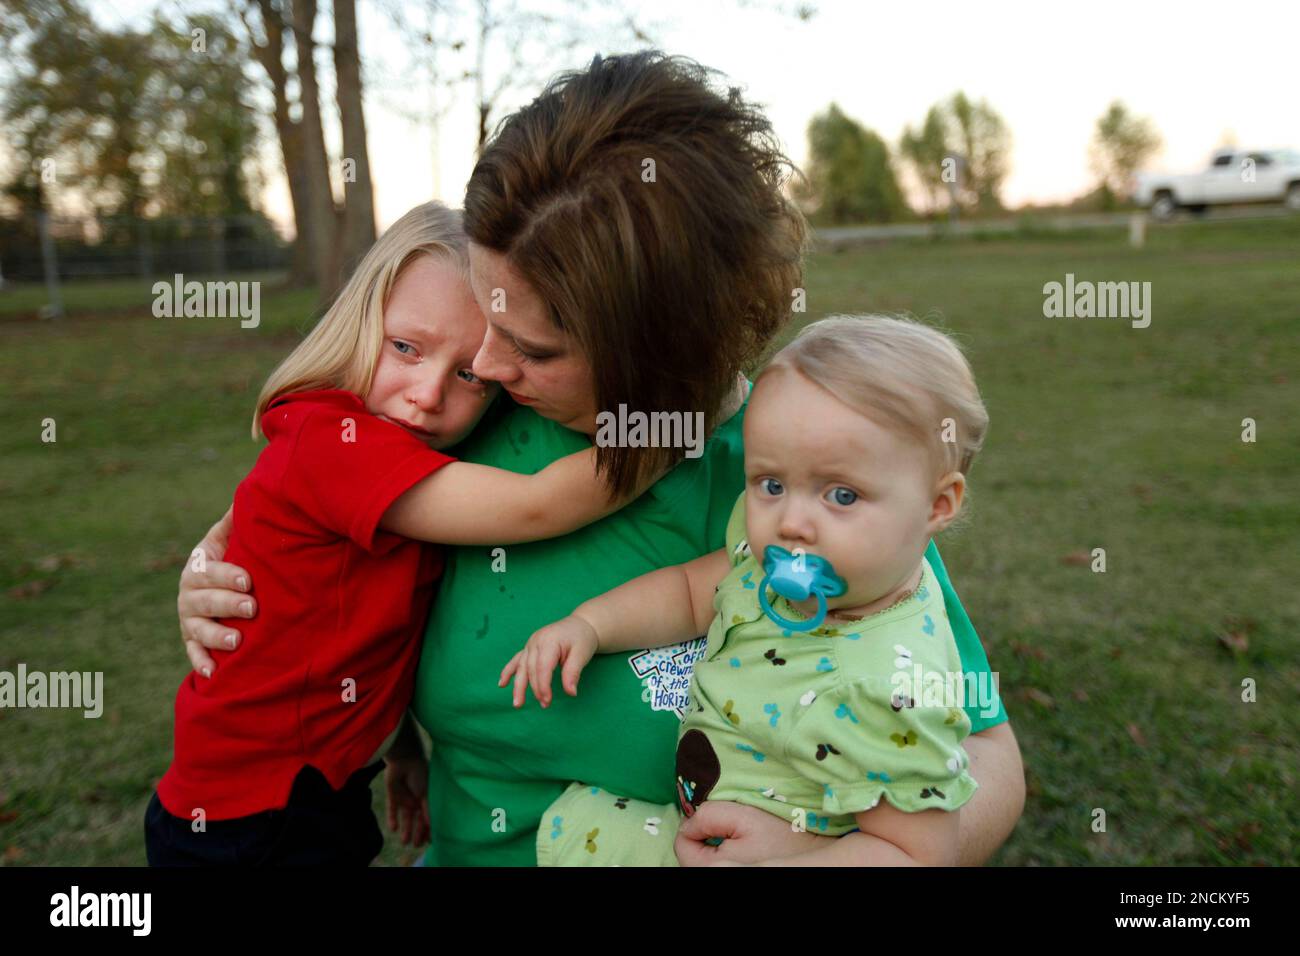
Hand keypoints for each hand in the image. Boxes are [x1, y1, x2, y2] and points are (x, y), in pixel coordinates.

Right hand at [177, 507, 256, 677]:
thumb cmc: (238, 555)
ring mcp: (190, 619)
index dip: (226, 575)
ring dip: (216, 637)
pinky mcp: (194, 641)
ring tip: (238, 642)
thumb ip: (239, 519)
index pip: (208, 570)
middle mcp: (190, 593)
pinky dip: (202, 664)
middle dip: (227, 605)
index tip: (249, 580)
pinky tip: (214, 674)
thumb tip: (256, 492)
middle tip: (252, 608)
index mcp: (200, 565)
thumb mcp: (233, 536)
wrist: (229, 584)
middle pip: (203, 601)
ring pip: (198, 630)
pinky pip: (194, 655)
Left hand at [384, 753, 430, 847]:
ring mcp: (404, 797)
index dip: (429, 828)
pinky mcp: (392, 794)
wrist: (405, 759)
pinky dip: (392, 818)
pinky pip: (392, 809)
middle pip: (417, 819)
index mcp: (427, 797)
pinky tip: (393, 829)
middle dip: (417, 832)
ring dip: (405, 829)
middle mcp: (416, 799)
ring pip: (405, 817)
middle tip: (416, 845)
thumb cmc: (420, 774)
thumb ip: (427, 810)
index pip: (428, 816)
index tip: (430, 841)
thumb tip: (431, 825)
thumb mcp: (426, 793)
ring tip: (404, 842)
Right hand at [497, 615, 599, 707]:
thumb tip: (571, 693)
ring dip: (518, 686)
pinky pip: (516, 660)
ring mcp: (531, 643)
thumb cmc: (582, 639)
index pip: (542, 667)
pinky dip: (508, 672)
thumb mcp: (582, 654)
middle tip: (544, 705)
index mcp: (549, 641)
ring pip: (521, 667)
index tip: (547, 701)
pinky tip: (502, 683)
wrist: (581, 624)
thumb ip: (573, 673)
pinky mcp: (529, 647)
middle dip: (536, 689)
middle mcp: (536, 641)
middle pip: (531, 669)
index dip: (543, 686)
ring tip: (517, 704)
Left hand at [674, 800, 833, 865]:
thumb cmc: (784, 835)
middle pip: (693, 854)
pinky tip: (749, 848)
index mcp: (711, 870)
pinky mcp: (745, 873)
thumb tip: (688, 822)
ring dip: (717, 845)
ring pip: (708, 861)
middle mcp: (718, 878)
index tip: (720, 818)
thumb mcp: (744, 816)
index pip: (682, 843)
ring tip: (744, 838)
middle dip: (706, 836)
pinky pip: (723, 864)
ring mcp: (732, 875)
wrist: (819, 855)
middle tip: (734, 827)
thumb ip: (709, 816)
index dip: (695, 824)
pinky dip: (729, 854)